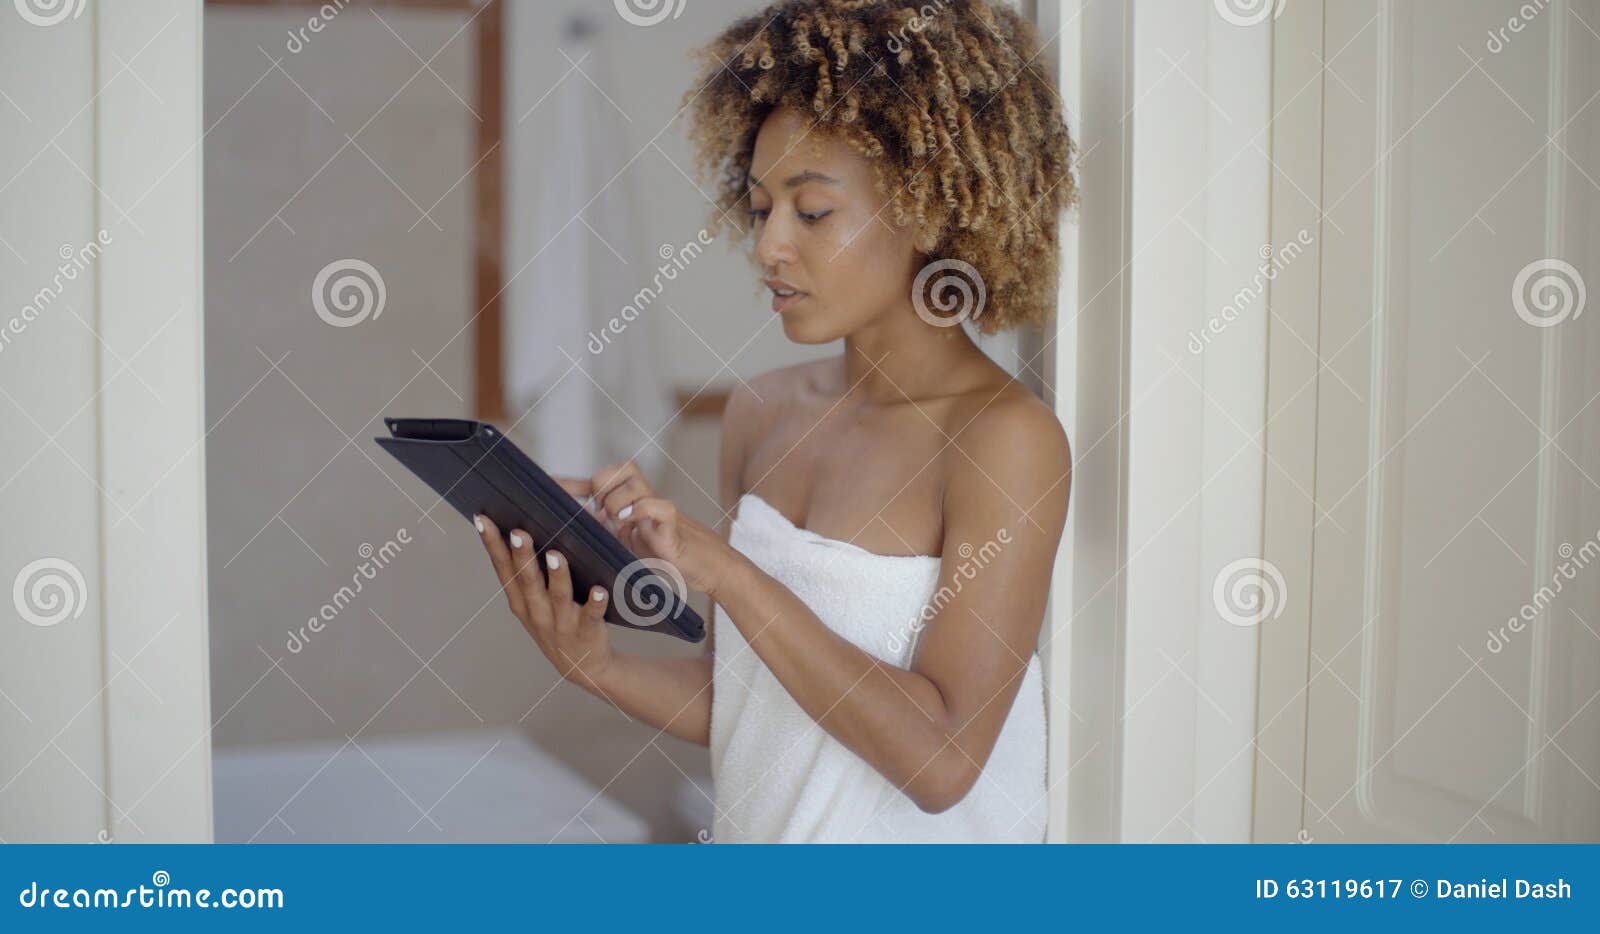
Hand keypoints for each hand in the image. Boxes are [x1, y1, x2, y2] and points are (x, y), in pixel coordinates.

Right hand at [475, 513, 615, 691]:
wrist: (582, 666)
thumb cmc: (555, 623)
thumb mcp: (533, 603)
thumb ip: (527, 572)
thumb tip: (523, 528)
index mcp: (521, 602)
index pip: (504, 570)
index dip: (493, 546)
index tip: (483, 520)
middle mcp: (537, 612)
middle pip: (527, 581)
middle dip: (522, 557)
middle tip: (518, 533)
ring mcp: (561, 623)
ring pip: (558, 596)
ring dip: (557, 575)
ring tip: (554, 555)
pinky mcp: (586, 631)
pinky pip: (591, 616)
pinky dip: (595, 603)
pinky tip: (600, 591)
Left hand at [582, 458, 738, 596]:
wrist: (706, 566)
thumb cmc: (666, 556)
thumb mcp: (626, 545)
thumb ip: (606, 531)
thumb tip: (576, 520)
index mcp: (629, 502)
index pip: (597, 482)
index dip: (570, 483)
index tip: (547, 483)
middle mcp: (643, 497)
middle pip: (615, 469)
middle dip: (600, 489)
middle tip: (603, 517)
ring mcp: (658, 506)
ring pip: (631, 480)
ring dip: (616, 503)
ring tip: (618, 525)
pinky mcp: (672, 521)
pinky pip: (655, 504)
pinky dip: (638, 511)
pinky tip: (629, 524)